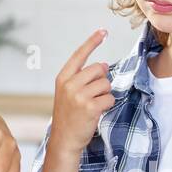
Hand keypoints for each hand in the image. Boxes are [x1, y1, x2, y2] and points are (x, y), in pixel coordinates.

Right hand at [51, 28, 113, 153]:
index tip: (103, 31)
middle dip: (102, 80)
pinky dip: (108, 104)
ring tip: (94, 105)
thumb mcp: (67, 93)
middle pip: (98, 69)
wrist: (64, 140)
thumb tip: (103, 64)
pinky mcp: (90, 107)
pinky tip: (97, 112)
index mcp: (63, 78)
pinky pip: (109, 98)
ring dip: (105, 94)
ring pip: (105, 84)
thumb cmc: (68, 115)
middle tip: (94, 94)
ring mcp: (79, 96)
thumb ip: (82, 78)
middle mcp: (69, 85)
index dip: (92, 42)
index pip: (79, 55)